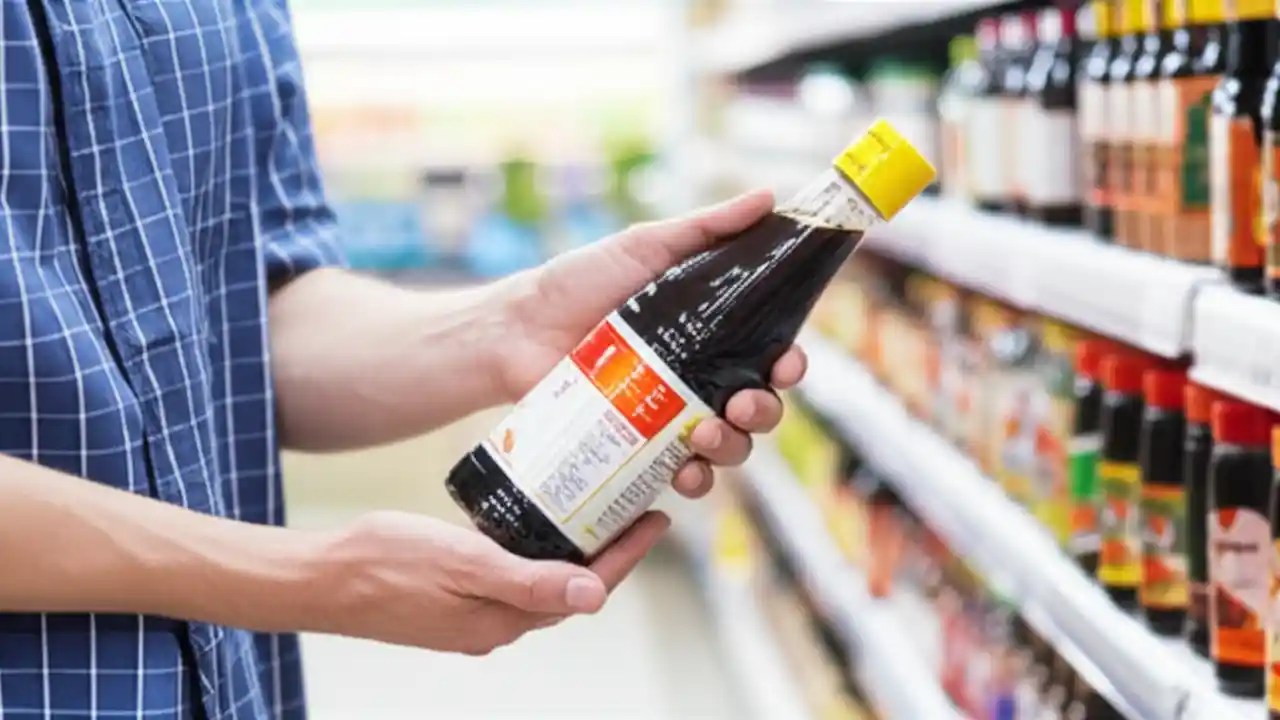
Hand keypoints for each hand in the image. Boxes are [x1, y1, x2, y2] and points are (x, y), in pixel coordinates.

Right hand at [314, 510, 669, 654]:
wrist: (320, 580)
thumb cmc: (384, 563)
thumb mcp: (461, 562)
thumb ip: (526, 579)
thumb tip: (594, 595)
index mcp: (502, 618)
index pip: (583, 586)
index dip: (625, 555)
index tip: (657, 520)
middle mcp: (495, 624)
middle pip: (571, 586)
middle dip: (610, 552)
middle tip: (639, 508)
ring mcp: (473, 615)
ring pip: (543, 583)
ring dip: (576, 552)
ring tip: (601, 512)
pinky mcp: (454, 601)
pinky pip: (512, 578)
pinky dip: (537, 553)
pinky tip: (539, 526)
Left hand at [500, 191, 807, 498]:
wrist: (517, 330)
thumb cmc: (578, 283)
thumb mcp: (645, 246)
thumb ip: (707, 228)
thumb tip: (769, 197)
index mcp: (710, 333)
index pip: (768, 355)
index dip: (789, 364)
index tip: (787, 364)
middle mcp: (698, 378)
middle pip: (757, 407)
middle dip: (764, 412)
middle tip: (743, 404)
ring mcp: (670, 417)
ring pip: (728, 445)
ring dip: (733, 447)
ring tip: (706, 434)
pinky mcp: (640, 448)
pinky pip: (683, 473)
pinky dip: (695, 478)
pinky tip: (687, 471)